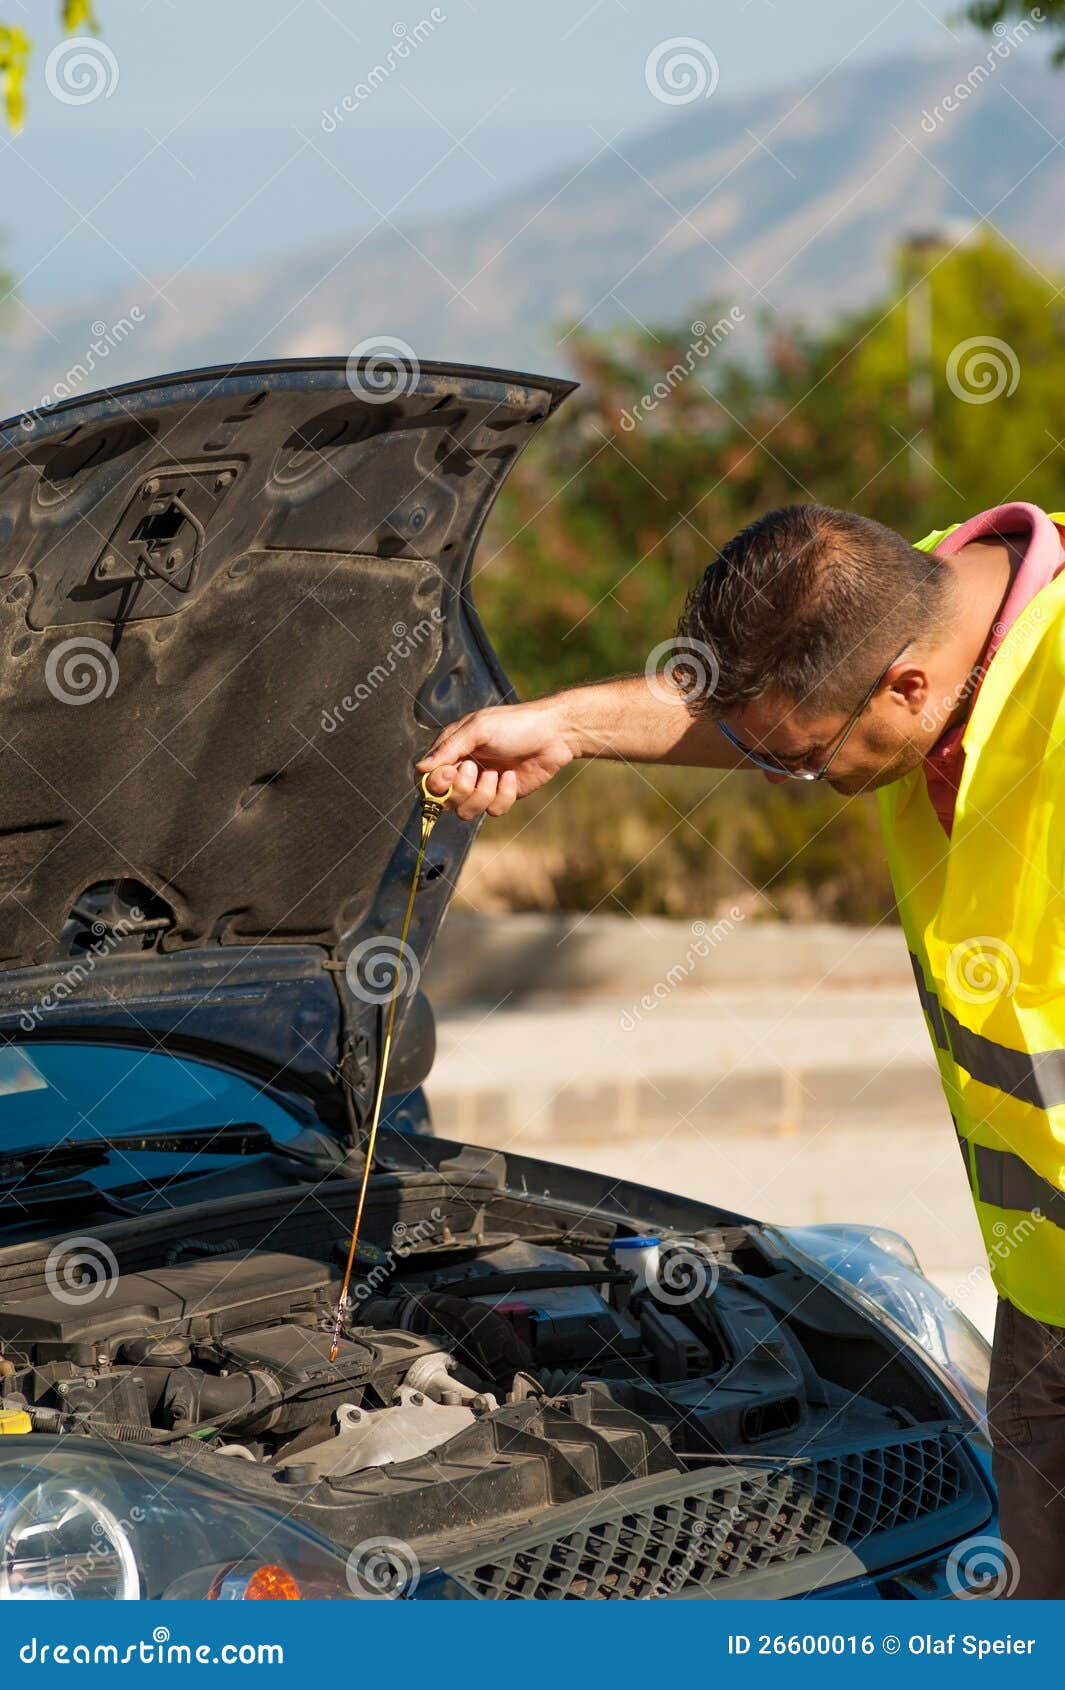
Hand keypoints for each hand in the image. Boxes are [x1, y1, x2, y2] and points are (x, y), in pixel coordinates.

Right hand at [416, 697, 575, 819]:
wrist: (554, 735)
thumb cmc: (515, 725)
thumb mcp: (478, 729)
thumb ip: (449, 749)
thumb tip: (419, 769)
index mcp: (452, 751)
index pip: (428, 779)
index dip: (435, 784)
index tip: (450, 773)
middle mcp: (463, 770)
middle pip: (445, 801)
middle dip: (462, 789)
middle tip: (476, 769)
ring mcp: (482, 786)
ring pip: (466, 812)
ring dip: (483, 795)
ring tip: (498, 773)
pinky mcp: (502, 796)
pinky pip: (493, 811)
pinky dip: (504, 795)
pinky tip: (512, 777)